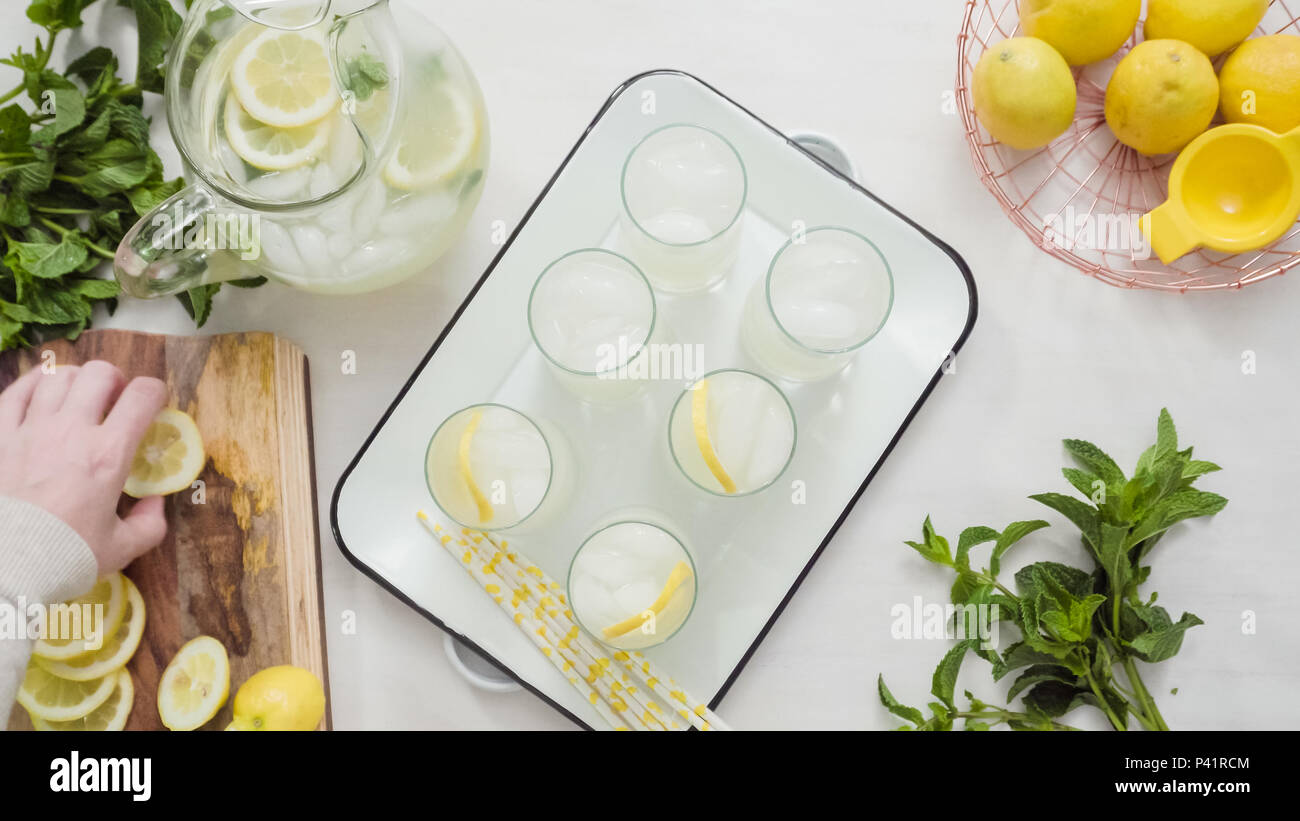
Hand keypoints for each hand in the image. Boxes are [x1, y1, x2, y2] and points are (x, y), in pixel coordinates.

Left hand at [0, 361, 168, 573]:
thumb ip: (150, 523)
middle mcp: (72, 430)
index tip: (155, 405)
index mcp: (109, 454)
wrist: (7, 566)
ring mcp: (32, 429)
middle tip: (116, 400)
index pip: (143, 396)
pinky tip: (42, 389)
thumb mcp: (122, 548)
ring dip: (76, 380)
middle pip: (100, 374)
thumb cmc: (66, 556)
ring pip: (59, 376)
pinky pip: (16, 391)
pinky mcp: (0, 436)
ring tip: (79, 397)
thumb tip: (155, 502)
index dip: (156, 392)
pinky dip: (34, 382)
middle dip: (116, 380)